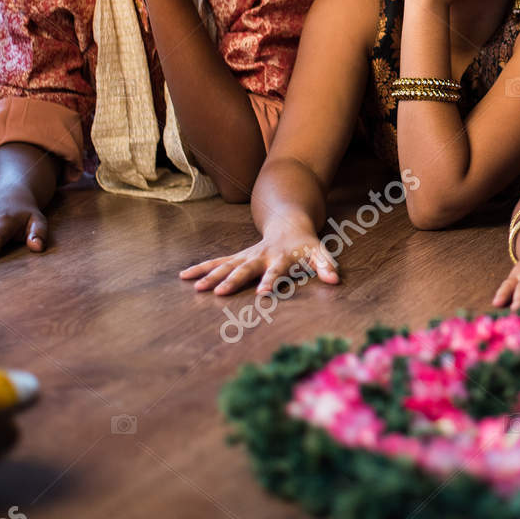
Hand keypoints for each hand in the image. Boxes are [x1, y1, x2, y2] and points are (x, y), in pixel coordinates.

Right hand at [179, 220, 340, 294]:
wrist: (289, 223)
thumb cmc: (305, 244)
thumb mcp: (319, 253)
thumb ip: (327, 265)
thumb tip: (335, 279)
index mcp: (280, 257)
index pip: (276, 271)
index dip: (270, 281)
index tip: (262, 294)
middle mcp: (260, 256)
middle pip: (245, 268)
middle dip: (232, 280)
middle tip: (219, 293)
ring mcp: (246, 256)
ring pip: (226, 265)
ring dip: (211, 275)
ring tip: (195, 287)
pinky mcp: (237, 257)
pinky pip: (217, 262)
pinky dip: (201, 268)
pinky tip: (184, 276)